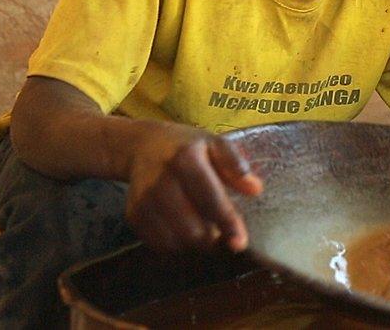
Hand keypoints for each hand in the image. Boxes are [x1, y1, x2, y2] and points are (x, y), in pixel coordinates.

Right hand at [125, 122, 262, 252]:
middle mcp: (160, 181)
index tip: (240, 243)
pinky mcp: (133, 215)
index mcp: (185, 159)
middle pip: (192, 229)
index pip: (210, 199)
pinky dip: (178, 245)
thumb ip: (235, 164)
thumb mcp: (214, 143)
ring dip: (197, 244)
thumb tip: (255, 189)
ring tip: (206, 229)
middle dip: (213, 238)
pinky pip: (160, 245)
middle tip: (223, 233)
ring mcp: (144, 201)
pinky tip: (186, 230)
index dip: (227, 223)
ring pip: (176, 242)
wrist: (143, 147)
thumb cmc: (187, 147)